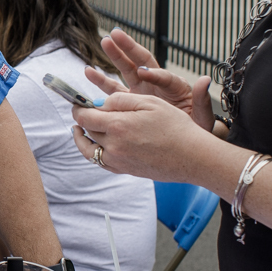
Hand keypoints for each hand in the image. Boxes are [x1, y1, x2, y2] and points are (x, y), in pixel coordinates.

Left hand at [71, 90, 219, 183]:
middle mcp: (114, 146)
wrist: (193, 157)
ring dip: (82, 138)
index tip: (78, 102)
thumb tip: (100, 103)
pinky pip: (100, 162)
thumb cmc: (175, 126)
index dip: (78, 107)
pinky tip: (96, 144)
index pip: (84, 116)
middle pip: (86, 131)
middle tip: (82, 111)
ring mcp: (118, 161)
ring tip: (80, 130)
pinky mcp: (125, 170)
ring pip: (89, 150)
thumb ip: (121, 100)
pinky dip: (93, 152)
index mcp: (118, 125)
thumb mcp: (149, 102)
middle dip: (82, 119)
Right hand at [86, 29, 216, 132]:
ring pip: (125, 71)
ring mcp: (141, 91)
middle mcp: (155, 84)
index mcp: (174, 86)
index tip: (143, 73)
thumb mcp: (202, 114)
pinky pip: (114, 90)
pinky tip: (89, 70)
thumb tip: (205, 79)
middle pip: (140, 62)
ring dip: (114, 57)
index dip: (153, 74)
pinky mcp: (130, 101)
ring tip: (103, 42)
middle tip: (115, 35)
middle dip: (128, 49)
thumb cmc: (195, 127)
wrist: (186, 141)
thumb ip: (201, 98)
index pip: (162, 76)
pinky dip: (101, 80)